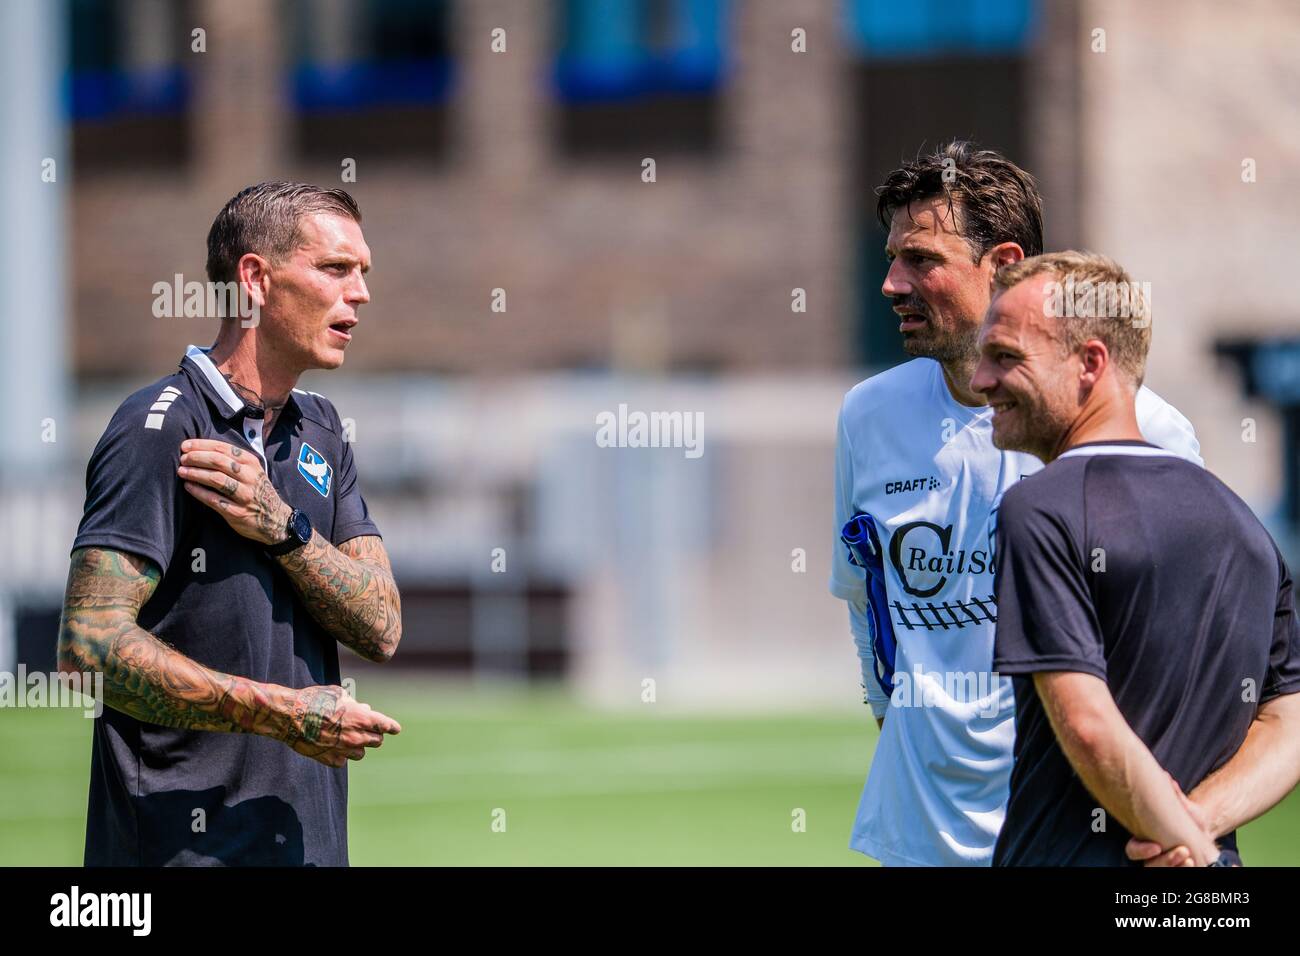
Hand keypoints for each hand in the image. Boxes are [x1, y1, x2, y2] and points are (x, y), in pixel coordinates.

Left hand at [178, 439, 292, 544]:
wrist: (276, 519)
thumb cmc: (258, 492)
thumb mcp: (253, 471)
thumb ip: (234, 460)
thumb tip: (203, 450)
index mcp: (251, 463)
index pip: (223, 448)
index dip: (201, 445)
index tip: (185, 446)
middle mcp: (250, 476)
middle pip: (218, 461)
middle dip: (196, 458)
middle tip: (182, 459)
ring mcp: (244, 495)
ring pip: (216, 479)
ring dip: (195, 473)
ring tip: (182, 471)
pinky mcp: (237, 512)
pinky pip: (214, 500)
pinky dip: (199, 492)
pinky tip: (188, 487)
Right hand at [279, 684, 400, 767]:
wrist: (291, 717)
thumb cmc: (315, 700)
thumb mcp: (339, 695)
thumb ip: (355, 704)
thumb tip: (364, 709)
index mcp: (363, 719)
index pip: (386, 726)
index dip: (392, 727)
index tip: (395, 729)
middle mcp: (357, 737)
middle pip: (377, 741)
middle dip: (373, 734)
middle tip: (364, 729)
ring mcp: (345, 750)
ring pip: (361, 753)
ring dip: (357, 746)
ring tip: (346, 737)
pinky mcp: (331, 760)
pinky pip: (343, 760)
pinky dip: (341, 754)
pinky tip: (331, 745)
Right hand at [1125, 774, 1217, 865]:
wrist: (1205, 832)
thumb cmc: (1190, 818)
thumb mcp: (1185, 808)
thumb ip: (1174, 796)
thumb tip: (1167, 777)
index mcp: (1145, 839)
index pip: (1133, 850)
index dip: (1141, 851)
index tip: (1156, 847)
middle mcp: (1152, 854)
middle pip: (1148, 866)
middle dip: (1166, 861)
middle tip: (1183, 852)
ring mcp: (1164, 863)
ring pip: (1159, 870)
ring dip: (1174, 866)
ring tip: (1189, 858)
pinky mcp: (1177, 868)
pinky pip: (1175, 873)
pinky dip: (1183, 869)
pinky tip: (1191, 863)